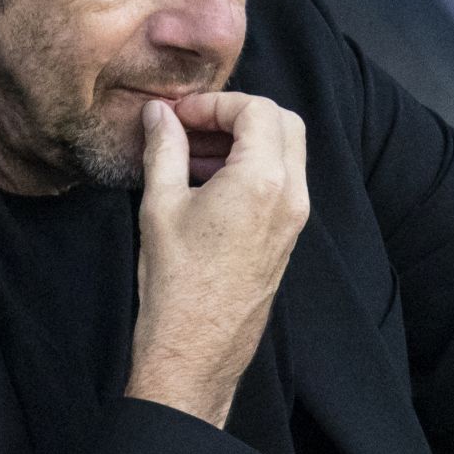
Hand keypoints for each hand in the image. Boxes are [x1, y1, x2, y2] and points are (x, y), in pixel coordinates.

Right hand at [125, 93, 308, 428]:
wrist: (196, 350)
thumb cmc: (175, 283)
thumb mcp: (160, 206)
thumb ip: (164, 148)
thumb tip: (158, 113)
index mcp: (262, 180)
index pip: (256, 109)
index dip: (215, 103)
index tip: (180, 116)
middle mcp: (290, 195)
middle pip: (282, 123)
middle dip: (237, 114)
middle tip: (192, 126)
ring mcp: (294, 218)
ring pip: (286, 152)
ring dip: (245, 140)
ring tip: (192, 154)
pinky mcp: (287, 236)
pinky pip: (281, 182)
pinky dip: (252, 167)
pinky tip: (207, 182)